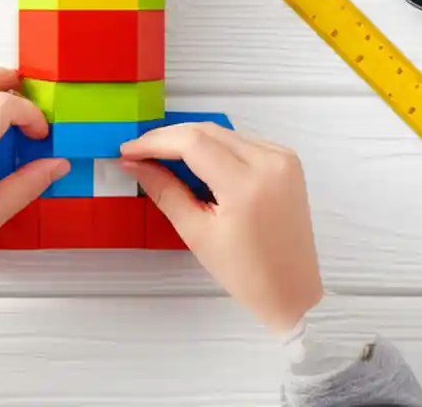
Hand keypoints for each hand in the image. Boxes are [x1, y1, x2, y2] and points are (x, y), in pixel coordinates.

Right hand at [119, 123, 322, 333]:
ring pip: (224, 133)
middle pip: (207, 131)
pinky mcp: (287, 161)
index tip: (129, 150)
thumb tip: (135, 164)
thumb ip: (165, 191)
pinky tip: (197, 163)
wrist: (292, 290)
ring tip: (162, 157)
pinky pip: (243, 141)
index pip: (192, 143)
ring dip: (191, 140)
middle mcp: (270, 163)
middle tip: (139, 152)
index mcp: (247, 186)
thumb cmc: (246, 273)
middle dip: (169, 138)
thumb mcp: (197, 233)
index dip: (155, 142)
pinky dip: (216, 146)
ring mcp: (283, 159)